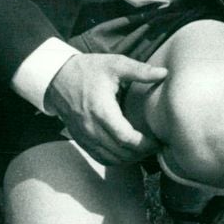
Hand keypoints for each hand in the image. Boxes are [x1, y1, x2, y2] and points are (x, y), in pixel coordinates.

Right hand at [43, 52, 166, 167]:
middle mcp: (91, 128)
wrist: (58, 78)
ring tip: (146, 149)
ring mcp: (84, 136)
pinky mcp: (81, 140)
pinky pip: (101, 158)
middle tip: (157, 146)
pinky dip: (117, 159)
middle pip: (120, 152)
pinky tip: (129, 152)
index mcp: (101, 111)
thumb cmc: (89, 70)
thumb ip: (140, 71)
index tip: (158, 140)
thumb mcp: (115, 64)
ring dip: (130, 158)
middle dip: (142, 153)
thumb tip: (164, 73)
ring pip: (111, 159)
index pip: (125, 138)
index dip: (145, 144)